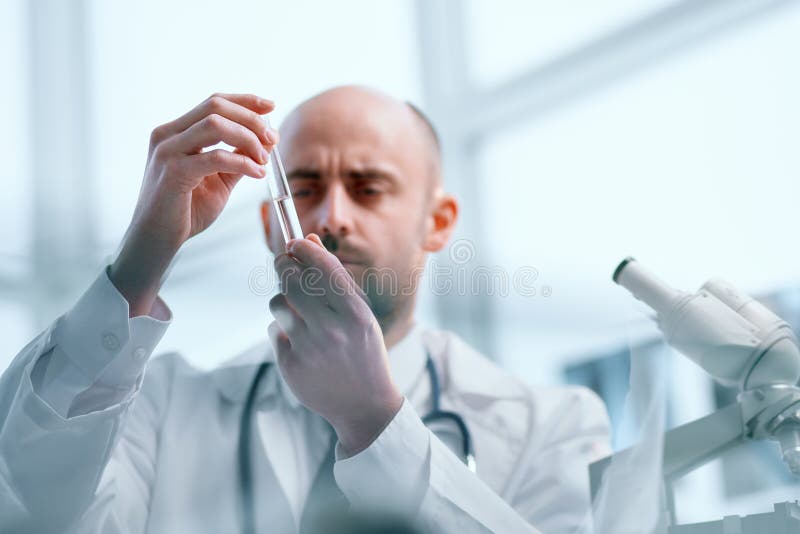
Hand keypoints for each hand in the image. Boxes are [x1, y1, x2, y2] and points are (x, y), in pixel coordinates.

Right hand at [110, 93, 276, 316]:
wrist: (158, 240)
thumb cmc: (186, 210)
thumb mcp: (219, 179)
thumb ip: (238, 158)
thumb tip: (266, 142)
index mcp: (176, 132)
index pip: (213, 103)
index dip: (245, 101)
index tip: (271, 107)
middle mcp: (167, 135)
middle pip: (216, 107)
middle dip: (251, 119)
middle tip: (273, 139)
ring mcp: (167, 151)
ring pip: (215, 125)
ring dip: (248, 138)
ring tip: (265, 158)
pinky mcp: (173, 172)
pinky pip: (215, 157)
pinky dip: (242, 162)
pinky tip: (257, 173)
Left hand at [268, 234, 403, 454]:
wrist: (365, 405)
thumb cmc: (364, 352)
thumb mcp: (361, 314)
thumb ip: (336, 278)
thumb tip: (309, 241)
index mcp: (356, 314)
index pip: (323, 268)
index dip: (304, 250)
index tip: (294, 243)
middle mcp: (332, 330)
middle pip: (292, 281)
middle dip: (284, 265)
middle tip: (284, 262)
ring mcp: (309, 349)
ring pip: (278, 303)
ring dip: (283, 299)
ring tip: (296, 310)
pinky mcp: (290, 365)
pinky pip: (274, 331)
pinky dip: (283, 330)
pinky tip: (300, 342)